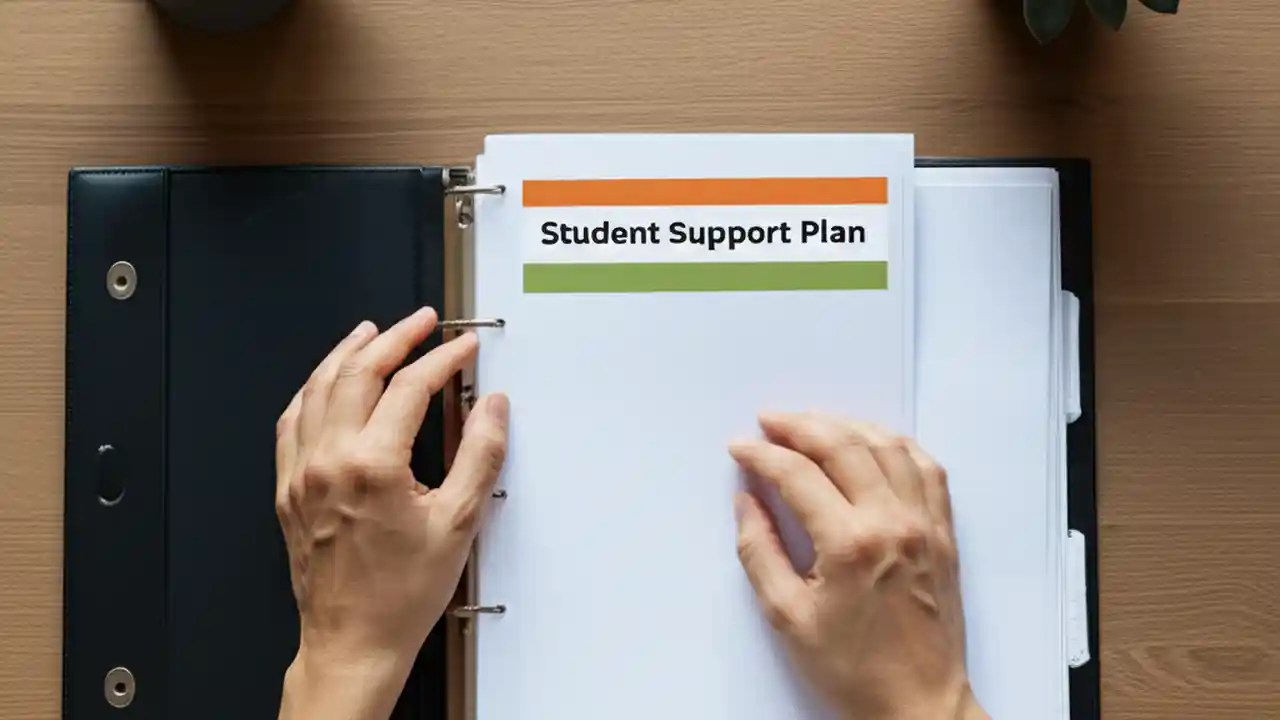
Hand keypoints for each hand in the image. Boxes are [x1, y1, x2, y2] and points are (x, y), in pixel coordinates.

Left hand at [274, 308, 508, 719]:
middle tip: (422, 322)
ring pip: (317, 388)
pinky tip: (325, 382)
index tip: (463, 350)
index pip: (410, 388)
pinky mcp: (288, 489)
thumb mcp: (458, 524)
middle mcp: (328, 461)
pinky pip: (291, 421)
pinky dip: (311, 390)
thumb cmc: (400, 595)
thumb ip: (480, 456)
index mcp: (371, 466)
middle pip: (357, 373)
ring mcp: (302, 474)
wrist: (353, 641)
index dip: (443, 360)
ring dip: (346, 353)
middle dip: (394, 338)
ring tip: (371, 332)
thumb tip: (492, 410)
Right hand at [730, 412, 987, 719]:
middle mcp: (891, 522)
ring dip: (846, 425)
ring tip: (813, 423)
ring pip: (886, 445)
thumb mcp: (787, 616)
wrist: (919, 703)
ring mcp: (923, 523)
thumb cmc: (852, 669)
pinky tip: (873, 441)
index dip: (762, 454)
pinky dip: (896, 444)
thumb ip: (759, 550)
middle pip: (842, 445)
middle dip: (799, 425)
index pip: (797, 474)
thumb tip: (747, 499)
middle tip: (769, 421)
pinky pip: (927, 468)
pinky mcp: (943, 532)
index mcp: (849, 544)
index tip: (740, 448)